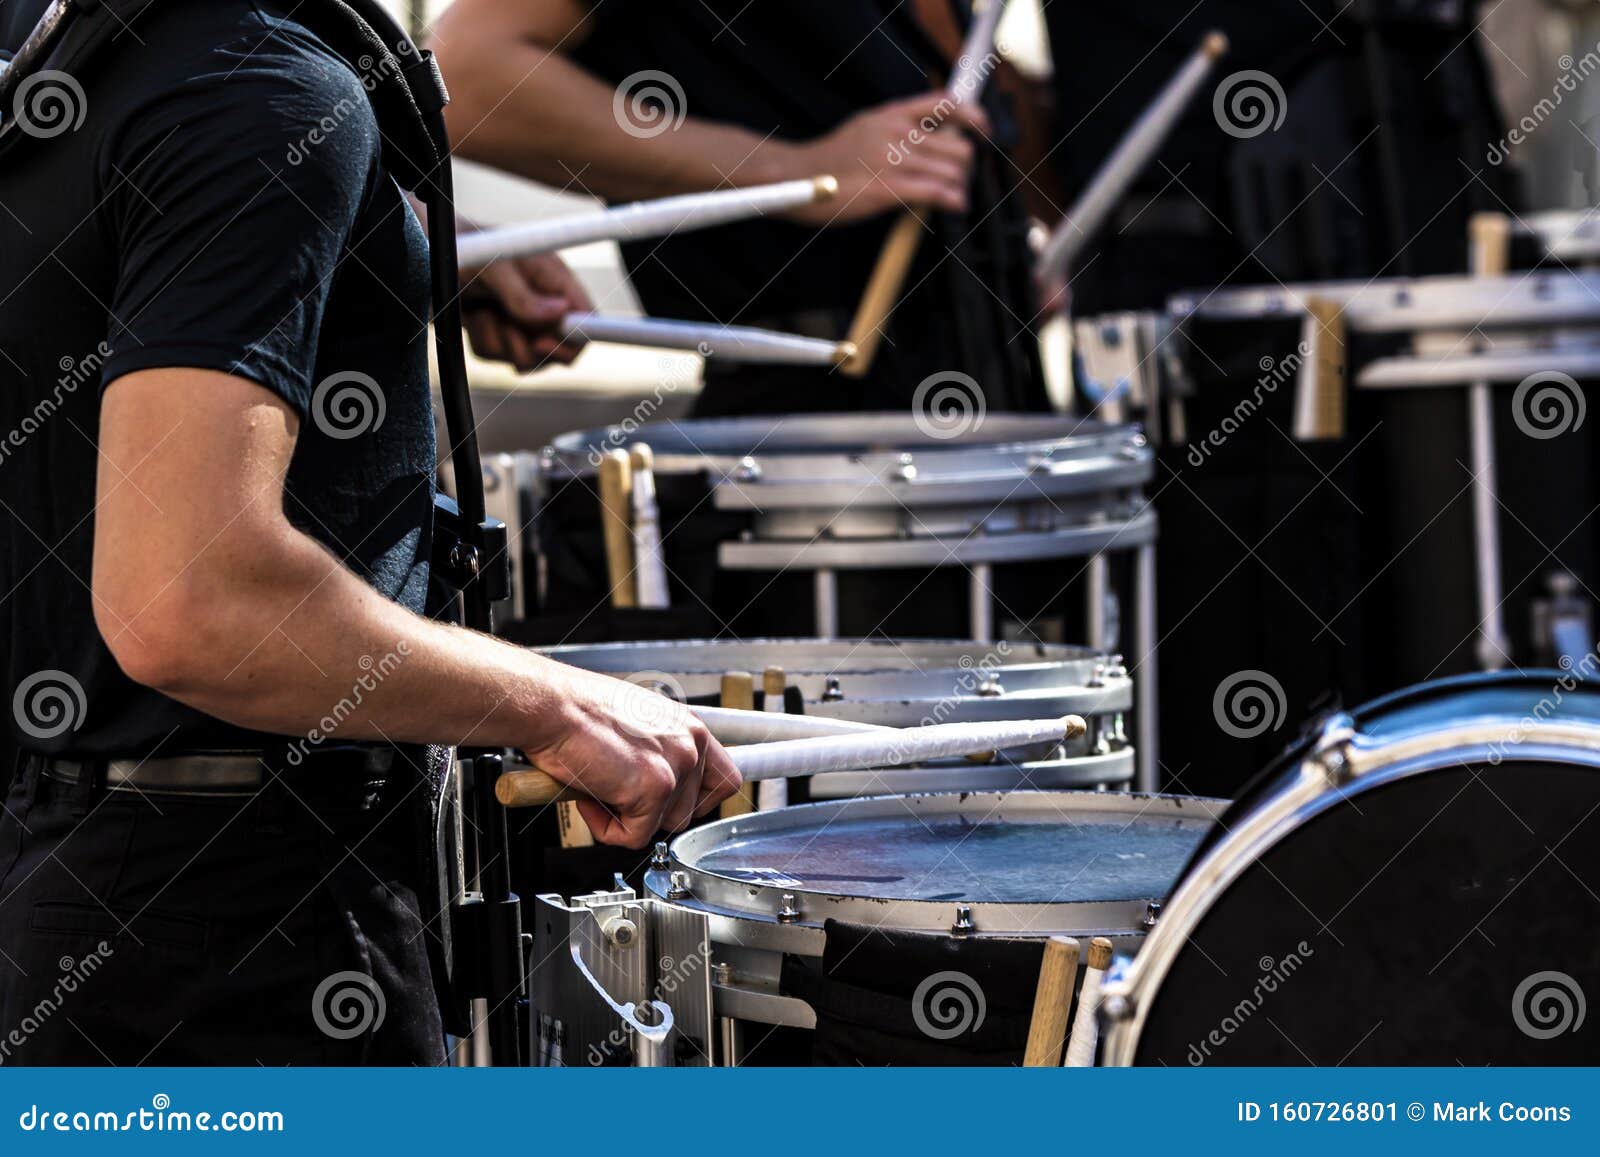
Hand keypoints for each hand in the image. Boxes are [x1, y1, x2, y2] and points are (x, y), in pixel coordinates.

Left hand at [460, 251, 592, 371]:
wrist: (426, 256)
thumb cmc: (464, 248)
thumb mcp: (494, 267)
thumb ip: (524, 294)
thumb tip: (561, 311)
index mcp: (553, 279)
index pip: (586, 318)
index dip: (573, 341)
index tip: (541, 344)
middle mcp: (543, 303)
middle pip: (559, 349)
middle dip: (528, 346)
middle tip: (505, 329)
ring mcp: (521, 322)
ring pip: (525, 358)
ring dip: (498, 340)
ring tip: (481, 311)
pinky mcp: (498, 334)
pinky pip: (496, 356)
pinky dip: (481, 341)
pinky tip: (472, 316)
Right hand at [519, 671, 741, 847]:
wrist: (551, 706)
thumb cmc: (577, 710)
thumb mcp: (634, 724)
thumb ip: (657, 752)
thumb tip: (657, 786)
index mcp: (688, 727)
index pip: (723, 779)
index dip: (698, 800)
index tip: (675, 805)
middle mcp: (690, 744)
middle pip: (690, 810)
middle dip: (652, 812)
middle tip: (616, 794)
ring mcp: (676, 767)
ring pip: (664, 825)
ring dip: (628, 818)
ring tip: (598, 789)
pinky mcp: (655, 789)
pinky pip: (635, 836)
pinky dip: (607, 829)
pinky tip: (589, 799)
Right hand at [778, 92, 989, 225]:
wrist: (796, 178)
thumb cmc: (829, 161)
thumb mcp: (865, 129)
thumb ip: (896, 129)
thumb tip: (929, 139)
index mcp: (891, 115)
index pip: (946, 103)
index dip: (974, 117)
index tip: (983, 130)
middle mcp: (896, 132)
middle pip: (958, 144)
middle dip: (966, 165)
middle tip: (959, 179)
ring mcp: (892, 160)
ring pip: (952, 170)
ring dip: (961, 187)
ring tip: (955, 197)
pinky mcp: (888, 188)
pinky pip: (937, 191)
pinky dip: (954, 201)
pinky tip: (954, 207)